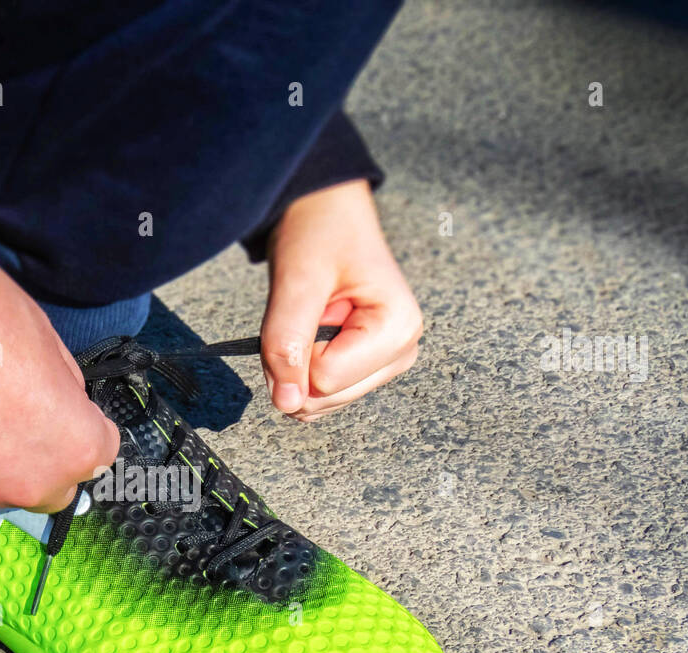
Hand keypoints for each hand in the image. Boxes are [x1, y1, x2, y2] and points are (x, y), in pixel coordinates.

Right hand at [0, 216, 119, 513]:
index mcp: (76, 449)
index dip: (79, 426)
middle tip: (12, 415)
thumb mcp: (52, 347)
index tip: (59, 407)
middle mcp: (30, 485)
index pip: (97, 453)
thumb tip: (60, 407)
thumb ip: (64, 394)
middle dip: (39, 460)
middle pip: (48, 488)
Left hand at [261, 179, 422, 421]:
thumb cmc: (319, 232)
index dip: (296, 350)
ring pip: (319, 402)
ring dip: (294, 365)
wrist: (324, 211)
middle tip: (303, 311)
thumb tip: (286, 405)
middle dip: (294, 364)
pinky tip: (312, 332)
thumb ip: (287, 344)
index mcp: (399, 329)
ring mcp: (385, 363)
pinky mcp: (367, 368)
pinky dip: (299, 370)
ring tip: (311, 316)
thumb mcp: (298, 281)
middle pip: (325, 398)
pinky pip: (320, 395)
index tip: (306, 306)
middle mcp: (401, 352)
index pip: (325, 380)